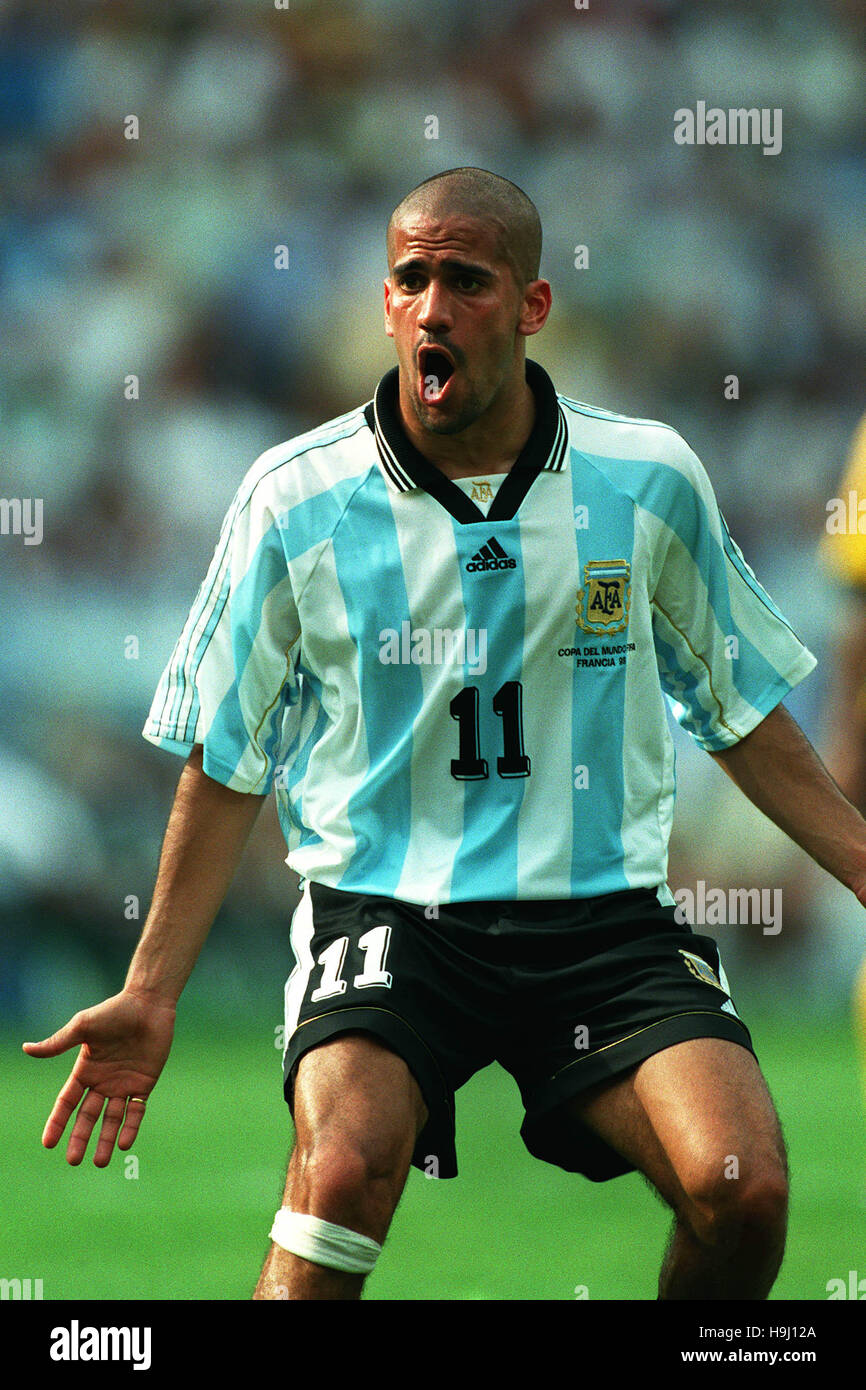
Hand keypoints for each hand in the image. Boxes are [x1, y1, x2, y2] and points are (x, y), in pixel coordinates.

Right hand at [22, 990, 175, 1166]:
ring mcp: (123, 1084)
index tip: (48, 1143)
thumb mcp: (82, 1027)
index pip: (67, 1102)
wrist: (147, 1004)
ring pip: (112, 1119)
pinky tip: (125, 1143)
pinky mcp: (144, 1084)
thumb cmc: (113, 1011)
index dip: (57, 1122)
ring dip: (106, 1140)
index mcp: (85, 1070)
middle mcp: (102, 1081)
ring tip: (100, 1162)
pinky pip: (136, 1111)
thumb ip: (58, 1043)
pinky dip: (131, 1127)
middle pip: (88, 1116)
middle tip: (74, 1161)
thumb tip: (27, 1049)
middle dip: (80, 1138)